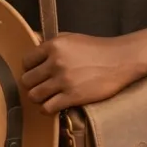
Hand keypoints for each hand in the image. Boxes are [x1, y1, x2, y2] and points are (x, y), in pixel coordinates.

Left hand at [20, 32, 136, 114]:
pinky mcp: (73, 96)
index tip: (36, 72)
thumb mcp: (70, 37)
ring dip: (38, 97)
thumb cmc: (95, 48)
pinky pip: (47, 108)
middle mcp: (56, 62)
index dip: (29, 68)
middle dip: (32, 84)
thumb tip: (31, 40)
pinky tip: (53, 105)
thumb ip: (50, 42)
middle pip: (27, 80)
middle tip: (41, 85)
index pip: (26, 61)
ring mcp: (64, 80)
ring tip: (46, 96)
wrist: (119, 60)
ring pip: (34, 95)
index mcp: (54, 45)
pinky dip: (47, 109)